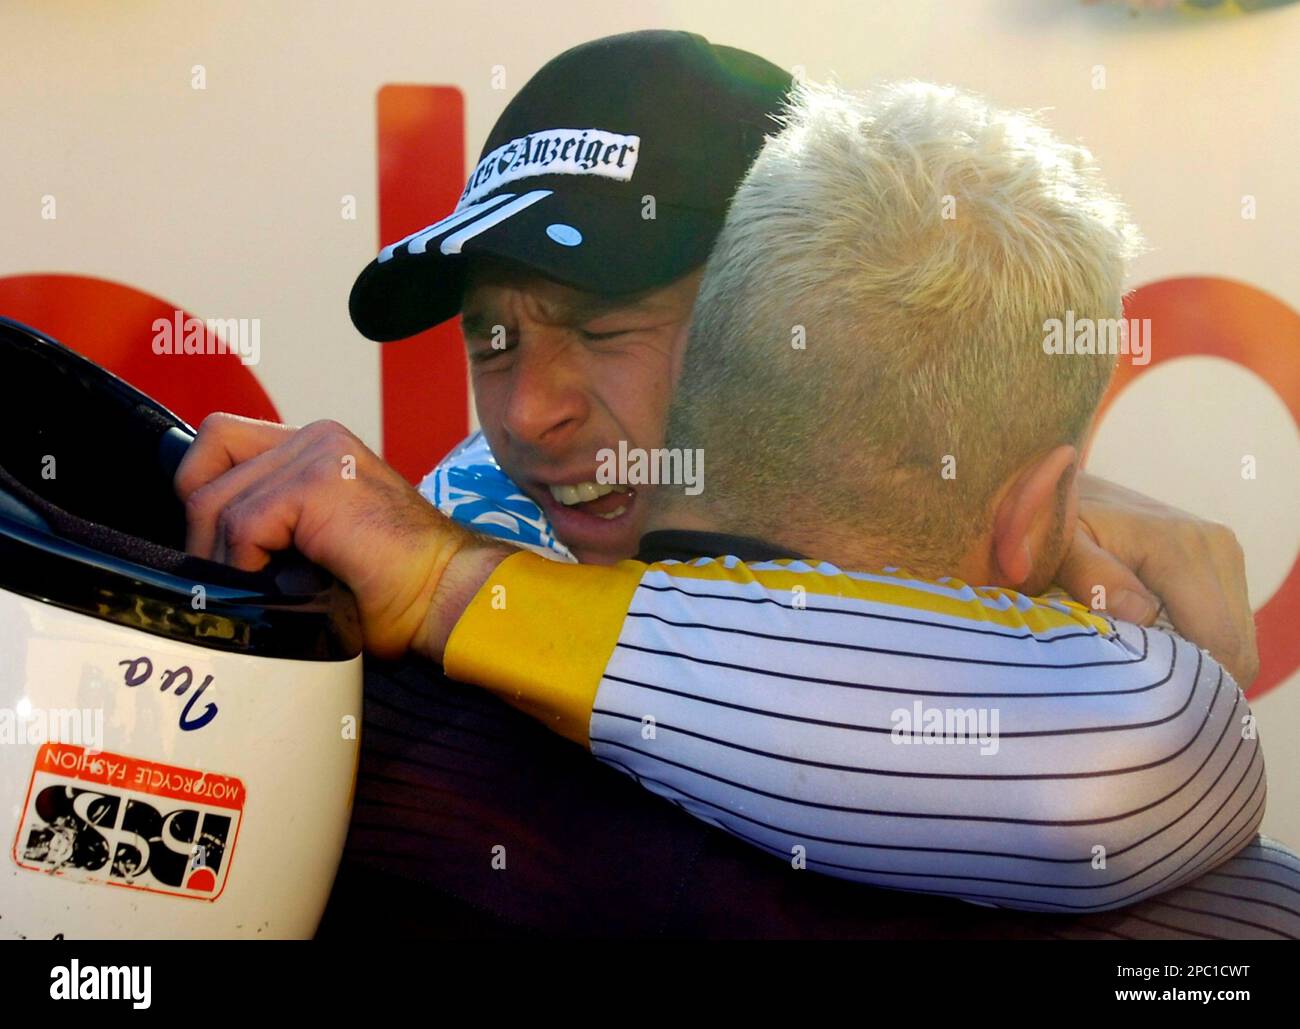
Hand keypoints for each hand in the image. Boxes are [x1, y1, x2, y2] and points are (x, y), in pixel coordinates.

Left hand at [174, 413, 505, 660]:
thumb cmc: (393, 589)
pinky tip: (276, 588)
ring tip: (254, 592)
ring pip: (216, 501)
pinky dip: (244, 565)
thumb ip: (270, 527)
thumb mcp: (316, 545)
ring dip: (223, 558)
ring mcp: (319, 453)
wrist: (447, 596)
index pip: (218, 445)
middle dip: (203, 533)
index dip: (203, 499)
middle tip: (228, 581)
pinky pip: (243, 524)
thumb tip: (201, 554)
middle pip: (205, 467)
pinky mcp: (321, 482)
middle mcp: (316, 438)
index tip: (222, 555)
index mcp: (317, 447)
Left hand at [1056, 472, 1258, 688]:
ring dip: (1205, 664)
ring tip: (1151, 673)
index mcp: (1181, 548)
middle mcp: (1215, 546)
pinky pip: (1230, 623)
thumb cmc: (1054, 526)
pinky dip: (1204, 645)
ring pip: (1239, 638)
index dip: (1193, 684)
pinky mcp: (1222, 559)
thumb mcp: (1058, 548)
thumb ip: (1090, 575)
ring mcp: (1224, 551)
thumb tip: (1140, 612)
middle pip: (1237, 645)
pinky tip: (1161, 650)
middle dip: (1202, 681)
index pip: (1216, 639)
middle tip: (1148, 699)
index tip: (1150, 704)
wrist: (1060, 485)